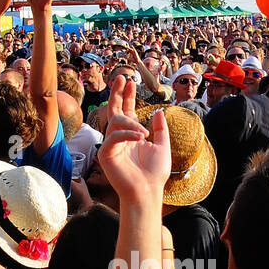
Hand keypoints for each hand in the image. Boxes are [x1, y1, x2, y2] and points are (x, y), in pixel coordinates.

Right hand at [97, 75, 169, 205]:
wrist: (148, 191)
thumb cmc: (154, 173)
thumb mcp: (163, 146)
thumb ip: (160, 129)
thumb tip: (159, 112)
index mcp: (131, 135)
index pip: (126, 111)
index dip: (127, 96)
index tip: (130, 81)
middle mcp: (119, 137)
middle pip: (114, 110)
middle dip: (118, 93)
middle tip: (122, 77)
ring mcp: (111, 145)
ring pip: (116, 122)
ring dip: (131, 124)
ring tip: (145, 133)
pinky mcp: (105, 154)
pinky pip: (113, 137)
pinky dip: (127, 134)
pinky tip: (141, 136)